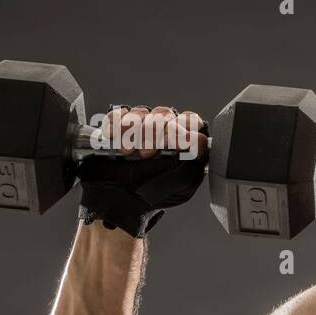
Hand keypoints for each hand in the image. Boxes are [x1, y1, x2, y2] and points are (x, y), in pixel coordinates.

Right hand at [78, 105, 210, 237]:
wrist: (119, 201)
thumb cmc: (153, 194)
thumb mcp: (182, 185)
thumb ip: (194, 162)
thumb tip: (199, 140)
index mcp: (182, 143)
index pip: (190, 120)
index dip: (181, 127)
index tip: (171, 142)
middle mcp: (163, 132)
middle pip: (164, 114)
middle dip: (154, 134)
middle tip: (147, 154)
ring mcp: (140, 127)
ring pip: (142, 113)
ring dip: (135, 133)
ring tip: (130, 153)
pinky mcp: (118, 127)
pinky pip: (119, 115)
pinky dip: (117, 127)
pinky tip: (116, 142)